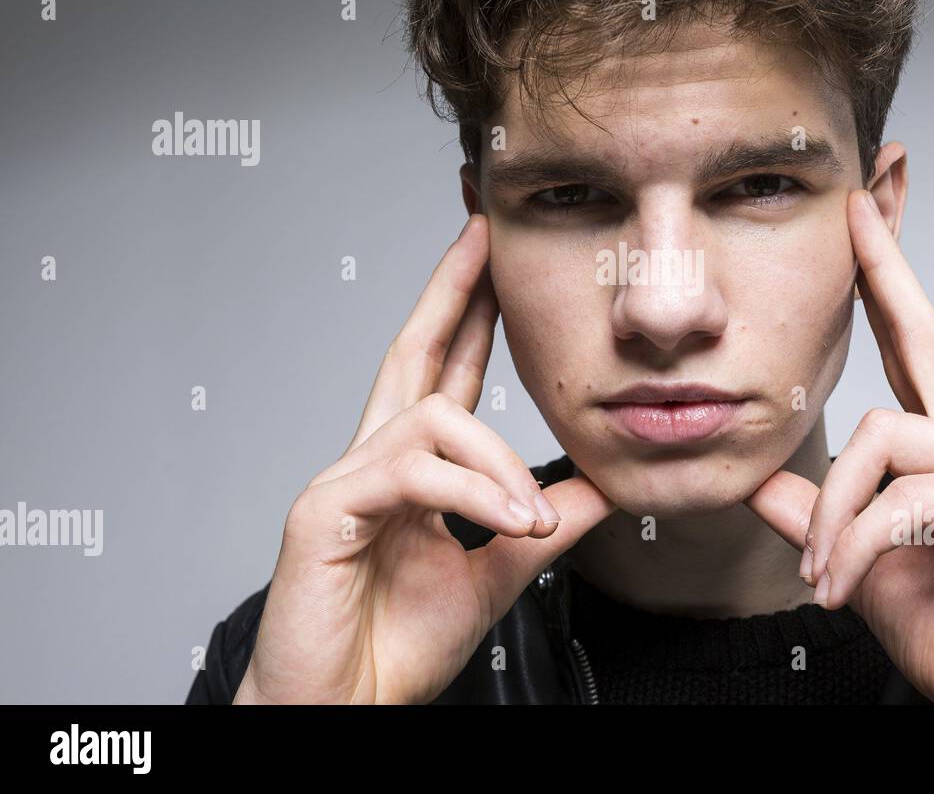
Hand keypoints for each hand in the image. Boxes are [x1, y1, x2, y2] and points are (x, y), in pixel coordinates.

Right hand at [235, 214, 614, 703]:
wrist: (343, 708)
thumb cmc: (397, 643)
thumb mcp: (494, 573)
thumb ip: (539, 526)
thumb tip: (601, 489)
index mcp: (410, 470)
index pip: (443, 374)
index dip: (467, 315)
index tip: (494, 262)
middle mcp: (372, 459)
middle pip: (412, 352)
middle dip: (450, 289)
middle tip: (483, 232)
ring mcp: (343, 479)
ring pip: (434, 417)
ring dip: (499, 464)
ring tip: (532, 521)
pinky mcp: (324, 510)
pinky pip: (413, 468)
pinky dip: (473, 491)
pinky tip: (509, 523)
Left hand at [747, 174, 933, 703]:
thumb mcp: (859, 564)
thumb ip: (819, 519)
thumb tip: (762, 484)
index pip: (911, 347)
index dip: (885, 281)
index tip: (863, 214)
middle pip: (928, 334)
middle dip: (887, 264)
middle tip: (857, 203)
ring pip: (882, 437)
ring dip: (832, 512)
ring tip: (820, 574)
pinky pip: (906, 496)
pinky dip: (857, 543)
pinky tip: (842, 585)